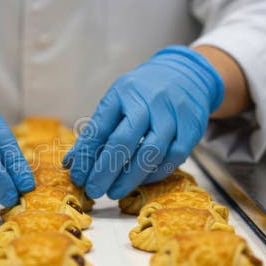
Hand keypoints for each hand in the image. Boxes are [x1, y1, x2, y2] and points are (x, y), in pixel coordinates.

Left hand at [65, 46, 223, 199]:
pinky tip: (141, 180)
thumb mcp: (117, 102)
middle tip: (94, 190)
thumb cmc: (142, 94)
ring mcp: (172, 113)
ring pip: (151, 152)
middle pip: (124, 140)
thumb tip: (72, 164)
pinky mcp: (192, 126)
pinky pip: (173, 157)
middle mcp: (148, 100)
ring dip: (130, 177)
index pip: (100, 127)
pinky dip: (155, 173)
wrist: (185, 74)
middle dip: (106, 170)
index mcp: (123, 93)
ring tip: (114, 191)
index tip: (78, 177)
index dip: (87, 156)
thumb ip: (96, 132)